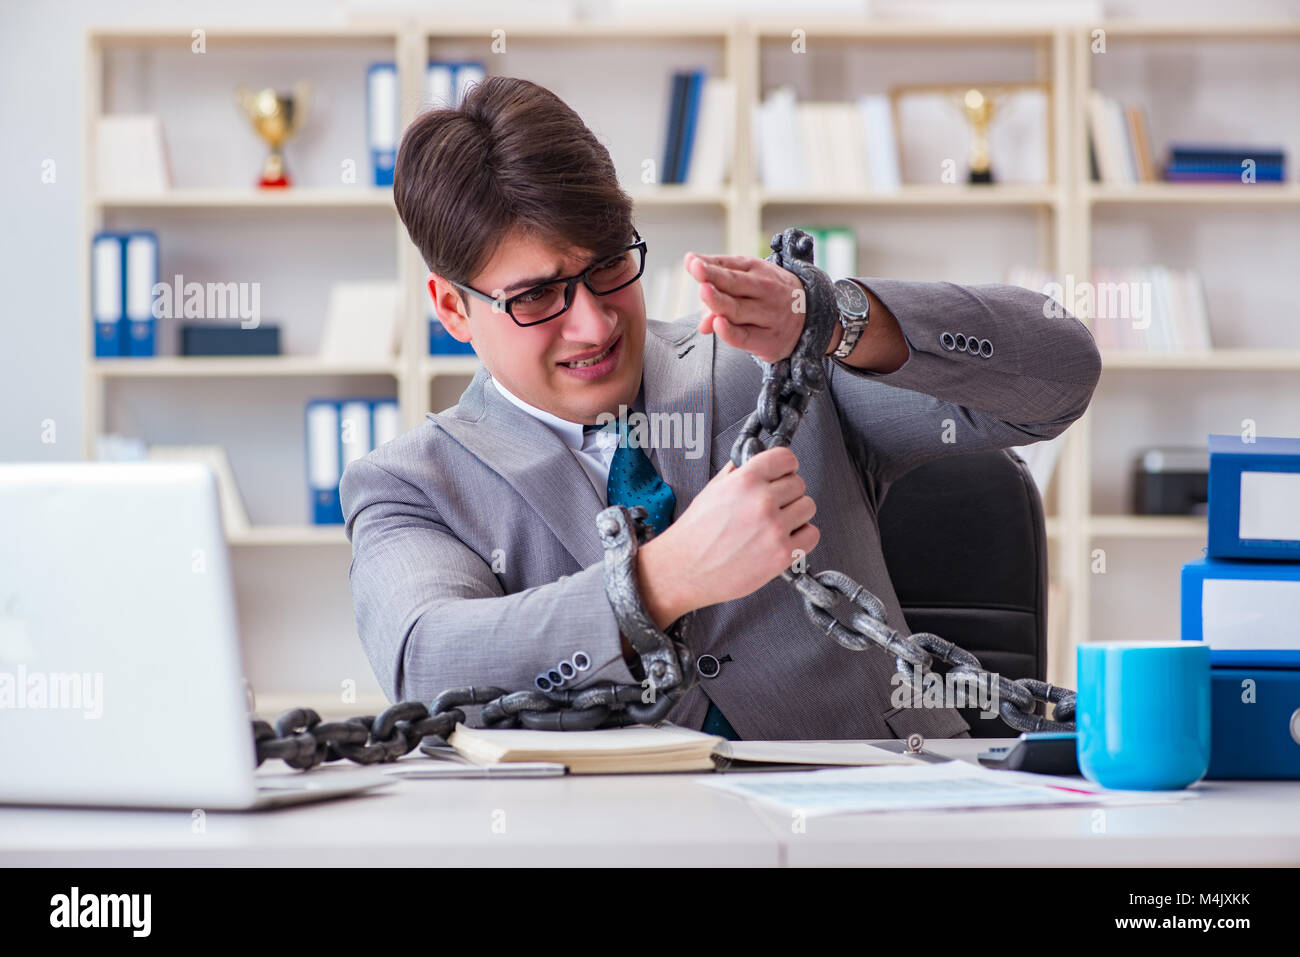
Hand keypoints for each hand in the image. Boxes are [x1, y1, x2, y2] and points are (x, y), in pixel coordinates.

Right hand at [635, 446, 819, 626]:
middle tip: (773, 504)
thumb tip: (755, 460)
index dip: (785, 466)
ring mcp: (775, 529)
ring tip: (777, 522)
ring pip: (808, 507)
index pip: (786, 458)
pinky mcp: (782, 554)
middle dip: (787, 492)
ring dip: (796, 513)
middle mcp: (762, 501)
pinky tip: (784, 538)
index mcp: (745, 480)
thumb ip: (738, 472)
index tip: (783, 474)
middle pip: (799, 483)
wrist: (684, 569)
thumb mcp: (712, 490)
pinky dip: (801, 536)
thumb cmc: (695, 533)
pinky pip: (811, 535)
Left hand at [684, 251, 805, 363]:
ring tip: (703, 291)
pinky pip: (744, 337)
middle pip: (734, 284)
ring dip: (719, 301)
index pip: (730, 266)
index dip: (709, 265)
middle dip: (714, 277)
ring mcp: (767, 316)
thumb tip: (702, 321)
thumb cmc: (770, 297)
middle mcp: (765, 291)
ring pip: (738, 309)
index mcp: (758, 271)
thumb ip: (722, 292)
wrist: (813, 317)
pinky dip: (730, 332)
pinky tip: (718, 324)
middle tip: (698, 270)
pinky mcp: (767, 341)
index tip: (691, 261)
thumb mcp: (752, 283)